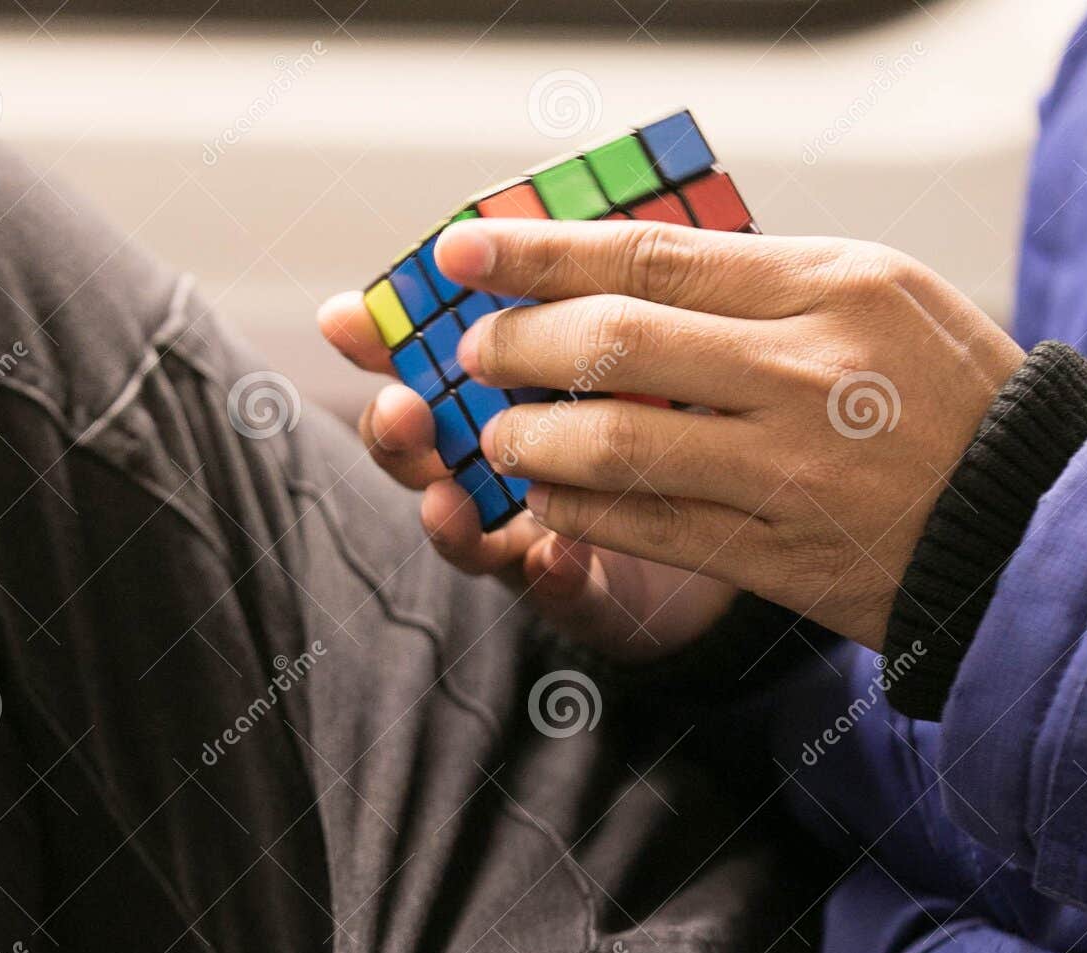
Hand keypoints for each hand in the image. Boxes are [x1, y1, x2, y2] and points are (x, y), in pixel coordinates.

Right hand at [317, 302, 736, 662]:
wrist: (741, 516)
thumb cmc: (679, 409)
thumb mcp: (636, 334)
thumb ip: (584, 284)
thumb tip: (523, 221)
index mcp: (506, 393)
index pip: (422, 363)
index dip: (379, 341)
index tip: (345, 317)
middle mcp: (507, 469)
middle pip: (422, 456)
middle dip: (396, 434)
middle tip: (399, 409)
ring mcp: (538, 538)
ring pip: (469, 535)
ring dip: (448, 518)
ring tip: (446, 501)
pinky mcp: (593, 597)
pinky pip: (566, 595)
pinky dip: (552, 576)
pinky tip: (555, 553)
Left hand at [437, 219, 1025, 650]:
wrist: (1031, 519)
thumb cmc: (954, 391)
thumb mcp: (881, 289)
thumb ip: (761, 275)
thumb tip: (625, 267)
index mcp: (830, 286)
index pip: (650, 256)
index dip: (538, 252)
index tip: (462, 253)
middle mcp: (804, 372)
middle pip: (613, 343)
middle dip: (513, 343)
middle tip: (472, 350)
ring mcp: (789, 469)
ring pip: (613, 444)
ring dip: (529, 436)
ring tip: (501, 432)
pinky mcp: (777, 552)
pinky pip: (647, 526)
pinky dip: (578, 508)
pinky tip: (549, 495)